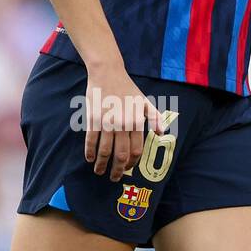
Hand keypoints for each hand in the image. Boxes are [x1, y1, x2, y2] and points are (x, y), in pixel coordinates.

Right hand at [84, 65, 166, 181]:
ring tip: (99, 171)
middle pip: (120, 155)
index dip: (132, 163)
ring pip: (104, 151)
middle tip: (114, 178)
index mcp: (135, 122)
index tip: (127, 169)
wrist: (107, 72)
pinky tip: (89, 158)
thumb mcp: (144, 101)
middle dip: (117, 170)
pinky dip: (89, 152)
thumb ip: (154, 117)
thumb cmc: (127, 87)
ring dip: (101, 164)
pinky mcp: (93, 119)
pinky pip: (91, 140)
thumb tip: (162, 133)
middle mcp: (122, 125)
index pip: (135, 150)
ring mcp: (106, 123)